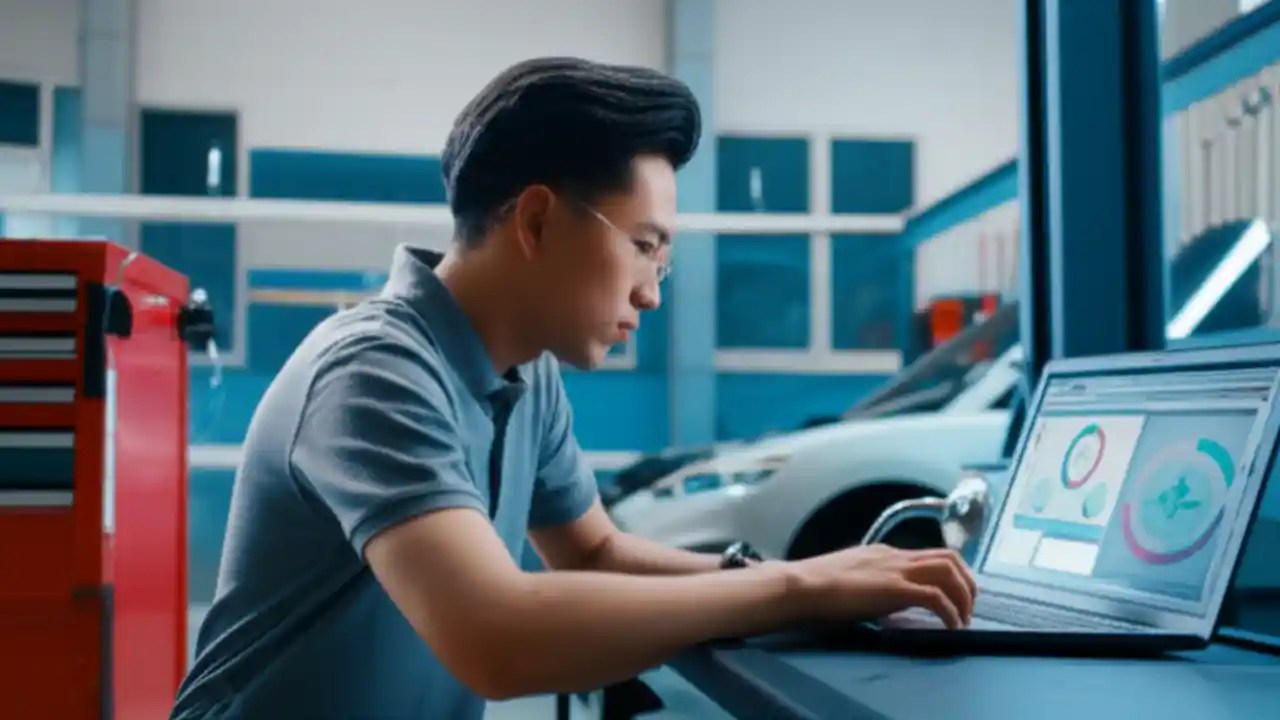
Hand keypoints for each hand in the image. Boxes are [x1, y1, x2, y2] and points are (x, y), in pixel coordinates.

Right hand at [784, 544, 976, 628]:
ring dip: (964, 595)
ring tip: (964, 619)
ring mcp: (897, 569)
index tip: (954, 597)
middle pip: (949, 557)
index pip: (929, 556)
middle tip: (968, 608)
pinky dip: (950, 612)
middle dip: (967, 581)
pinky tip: (951, 627)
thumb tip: (878, 599)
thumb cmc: (816, 587)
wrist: (802, 585)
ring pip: (949, 570)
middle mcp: (896, 556)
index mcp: (885, 553)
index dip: (950, 576)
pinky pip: (936, 597)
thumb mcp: (851, 579)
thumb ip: (870, 583)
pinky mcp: (895, 588)